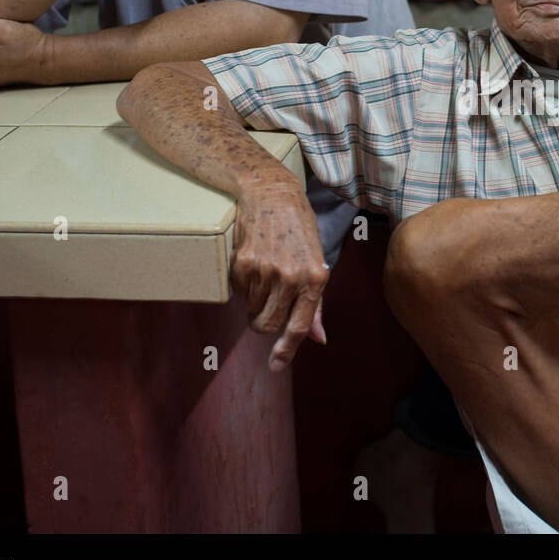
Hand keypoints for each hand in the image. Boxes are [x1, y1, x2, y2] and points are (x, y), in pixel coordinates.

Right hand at [232, 180, 330, 369]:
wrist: (271, 194)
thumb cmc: (299, 228)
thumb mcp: (317, 261)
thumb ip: (316, 304)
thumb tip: (318, 339)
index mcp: (315, 278)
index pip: (299, 326)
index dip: (286, 350)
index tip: (276, 366)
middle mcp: (291, 277)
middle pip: (269, 324)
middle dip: (264, 324)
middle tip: (266, 309)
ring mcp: (265, 271)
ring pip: (253, 309)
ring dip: (255, 302)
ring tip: (265, 274)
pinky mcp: (243, 264)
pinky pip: (240, 293)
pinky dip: (244, 287)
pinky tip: (254, 264)